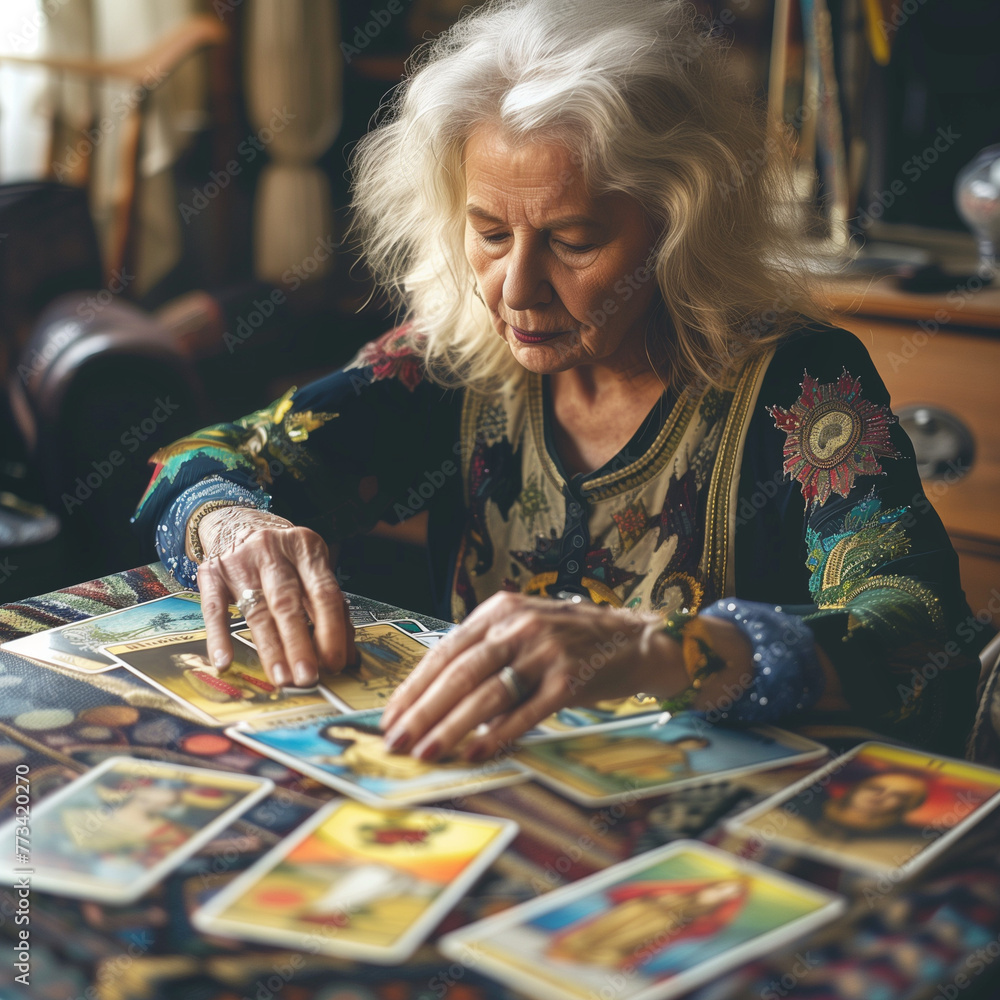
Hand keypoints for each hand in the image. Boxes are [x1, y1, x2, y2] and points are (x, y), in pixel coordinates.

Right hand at [194, 507, 354, 686]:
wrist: (238, 522)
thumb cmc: (283, 556)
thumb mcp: (310, 568)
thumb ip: (329, 608)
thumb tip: (347, 654)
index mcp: (306, 549)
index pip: (324, 593)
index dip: (331, 630)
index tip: (336, 662)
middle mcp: (274, 551)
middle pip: (289, 604)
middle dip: (300, 645)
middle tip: (309, 677)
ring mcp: (240, 561)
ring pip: (257, 610)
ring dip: (271, 648)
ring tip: (281, 676)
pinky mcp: (212, 573)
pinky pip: (215, 609)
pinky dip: (219, 637)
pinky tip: (225, 660)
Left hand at [377, 591, 688, 762]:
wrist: (633, 640)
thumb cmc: (568, 640)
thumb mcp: (522, 630)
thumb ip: (484, 655)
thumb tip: (434, 703)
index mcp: (500, 610)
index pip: (445, 651)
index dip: (414, 688)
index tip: (391, 718)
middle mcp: (520, 626)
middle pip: (459, 673)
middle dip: (422, 712)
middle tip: (397, 742)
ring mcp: (546, 651)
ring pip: (486, 694)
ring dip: (451, 728)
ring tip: (427, 753)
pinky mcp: (570, 679)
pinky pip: (526, 713)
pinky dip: (497, 736)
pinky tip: (475, 754)